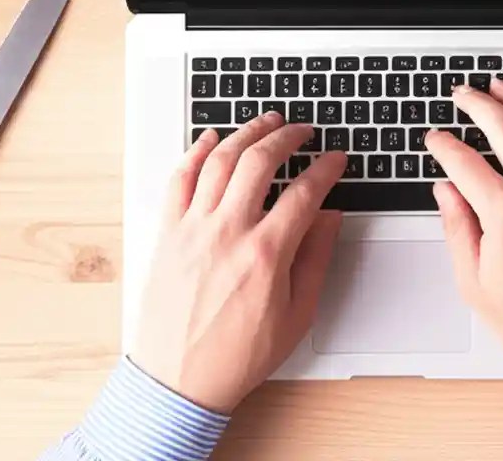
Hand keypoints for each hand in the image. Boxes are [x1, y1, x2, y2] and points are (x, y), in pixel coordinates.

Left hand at [131, 112, 345, 412]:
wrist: (179, 380)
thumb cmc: (236, 356)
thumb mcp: (297, 315)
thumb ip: (316, 259)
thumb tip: (328, 218)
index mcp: (265, 255)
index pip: (304, 192)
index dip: (325, 169)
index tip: (335, 160)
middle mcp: (227, 233)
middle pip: (260, 162)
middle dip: (287, 137)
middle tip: (302, 130)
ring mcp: (192, 230)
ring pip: (219, 160)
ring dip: (245, 133)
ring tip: (265, 122)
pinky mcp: (168, 234)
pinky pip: (180, 179)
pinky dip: (195, 152)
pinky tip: (210, 139)